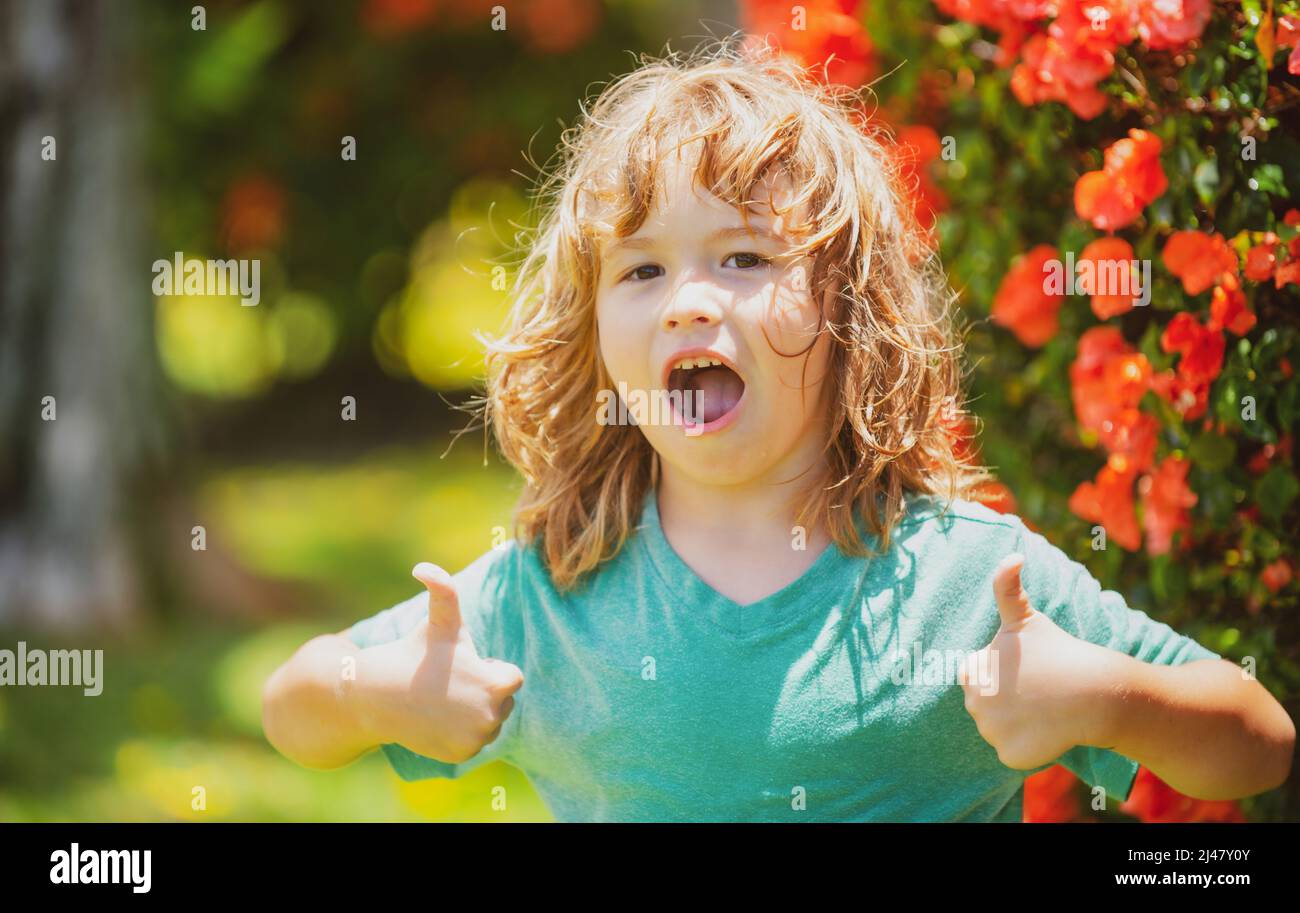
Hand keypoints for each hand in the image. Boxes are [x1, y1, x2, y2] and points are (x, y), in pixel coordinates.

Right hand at [356, 562, 523, 763]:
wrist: (376, 696)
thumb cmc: (413, 654)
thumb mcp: (438, 622)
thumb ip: (443, 590)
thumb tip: (424, 566)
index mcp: (496, 684)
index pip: (512, 677)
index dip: (488, 669)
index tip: (462, 665)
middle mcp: (492, 717)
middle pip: (503, 701)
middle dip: (482, 691)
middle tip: (448, 683)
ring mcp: (476, 740)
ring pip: (489, 722)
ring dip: (474, 712)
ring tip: (442, 700)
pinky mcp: (462, 755)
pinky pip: (473, 741)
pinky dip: (460, 733)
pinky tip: (437, 719)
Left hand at [957, 552, 1125, 769]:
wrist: (1097, 692)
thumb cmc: (1059, 650)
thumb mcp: (1025, 616)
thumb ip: (1006, 585)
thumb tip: (1011, 555)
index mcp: (971, 671)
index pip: (975, 674)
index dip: (1001, 670)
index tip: (1025, 667)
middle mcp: (974, 704)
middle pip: (984, 703)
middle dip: (1006, 695)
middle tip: (1037, 687)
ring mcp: (992, 733)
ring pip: (998, 727)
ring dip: (1017, 719)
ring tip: (1044, 705)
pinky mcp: (1011, 756)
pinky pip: (1012, 750)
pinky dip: (1028, 744)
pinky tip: (1047, 728)